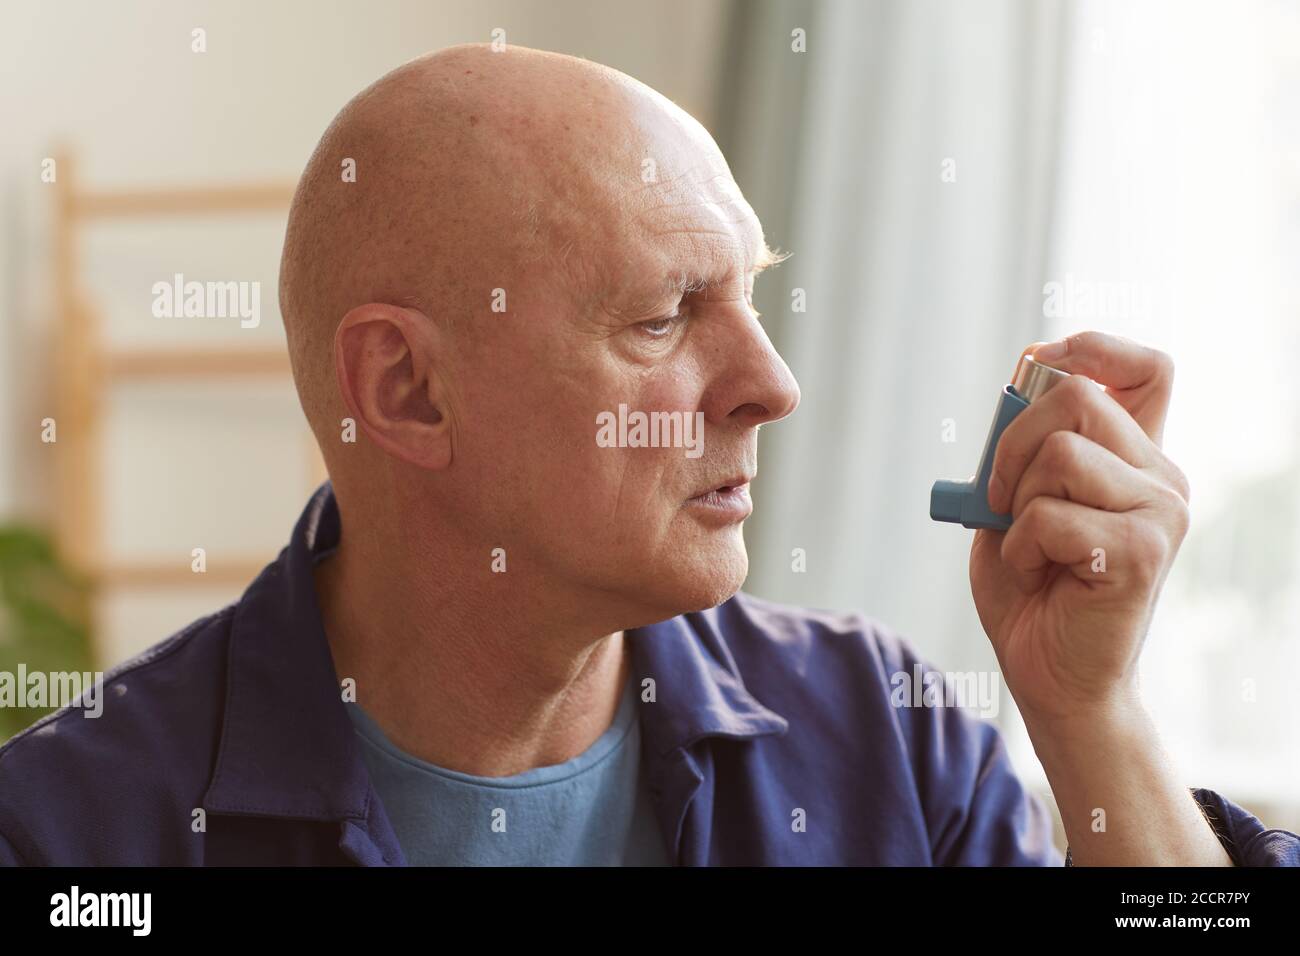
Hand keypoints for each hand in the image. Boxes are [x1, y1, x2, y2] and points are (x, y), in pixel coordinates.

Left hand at [969, 331, 1190, 726]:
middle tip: (999, 495)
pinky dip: (1021, 544)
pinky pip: (1050, 514)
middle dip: (1011, 440)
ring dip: (1016, 500)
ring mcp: (1160, 512)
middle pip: (1078, 395)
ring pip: (1060, 452)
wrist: (1049, 674)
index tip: (1039, 366)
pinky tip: (1039, 573)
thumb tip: (1025, 376)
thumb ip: (1025, 441)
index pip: (1147, 368)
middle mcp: (1160, 476)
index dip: (1092, 350)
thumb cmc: (1031, 588)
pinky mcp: (1143, 551)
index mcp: (1134, 457)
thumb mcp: (1014, 499)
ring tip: (1027, 546)